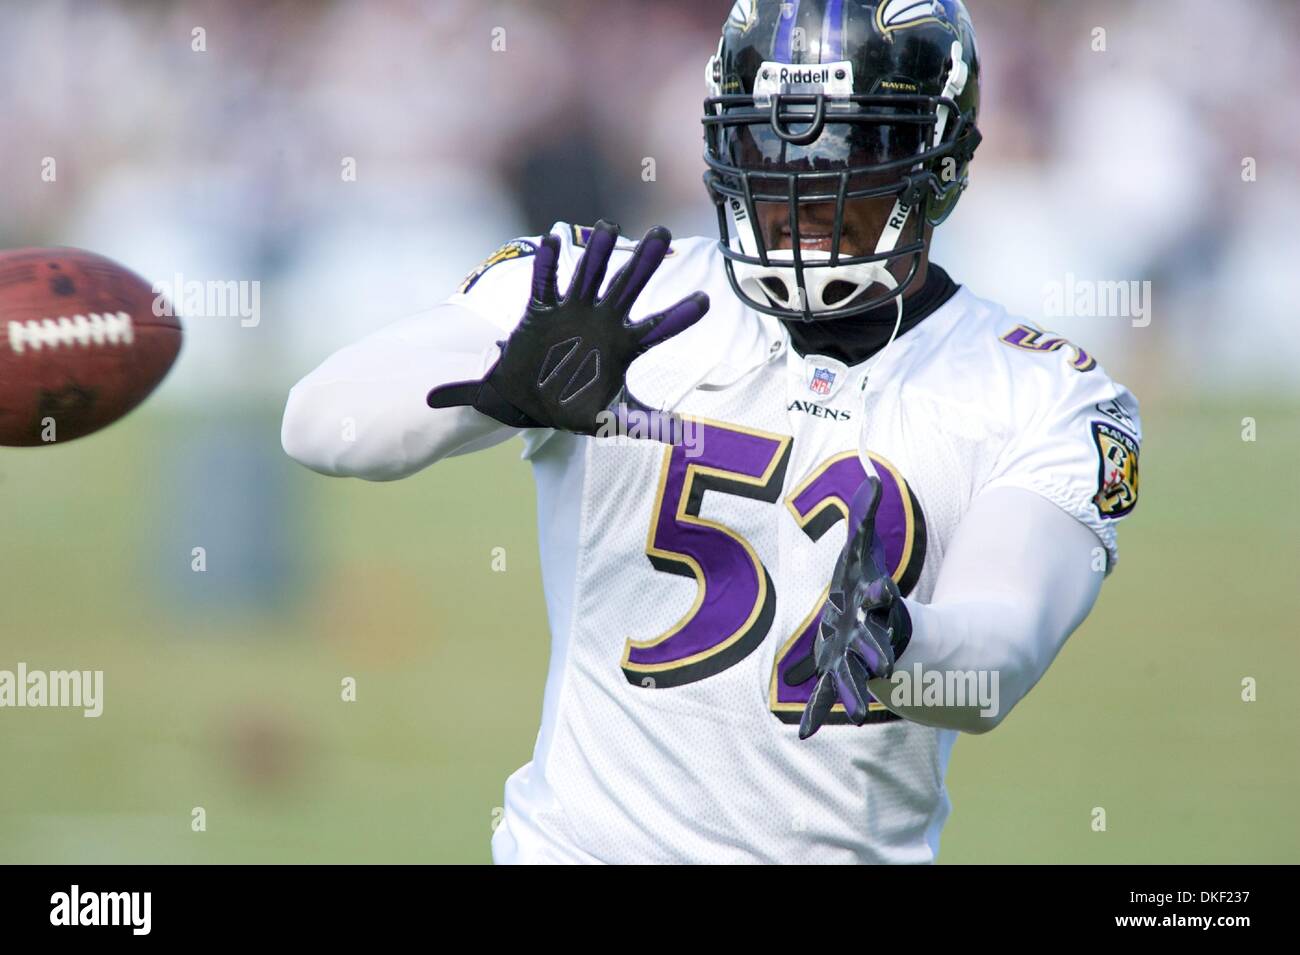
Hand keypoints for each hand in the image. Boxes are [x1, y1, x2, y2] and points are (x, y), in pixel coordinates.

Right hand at [427, 220, 708, 435]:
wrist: (525, 402)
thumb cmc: (570, 407)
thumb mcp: (608, 419)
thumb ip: (643, 423)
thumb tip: (683, 434)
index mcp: (623, 345)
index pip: (658, 327)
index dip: (680, 315)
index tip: (704, 300)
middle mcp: (602, 321)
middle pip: (628, 286)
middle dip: (645, 261)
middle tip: (663, 233)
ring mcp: (572, 312)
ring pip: (588, 276)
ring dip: (597, 253)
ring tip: (608, 226)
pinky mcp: (542, 311)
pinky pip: (545, 284)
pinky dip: (548, 265)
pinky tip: (554, 242)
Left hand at [786, 476, 912, 739]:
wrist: (888, 633)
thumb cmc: (871, 586)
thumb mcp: (869, 552)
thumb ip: (866, 519)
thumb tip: (869, 476)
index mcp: (880, 605)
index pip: (885, 599)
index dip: (883, 594)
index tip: (883, 593)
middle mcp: (872, 636)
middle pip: (877, 645)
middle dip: (876, 653)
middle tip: (883, 665)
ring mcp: (855, 660)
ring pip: (856, 680)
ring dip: (854, 695)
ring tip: (854, 718)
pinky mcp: (836, 674)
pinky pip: (826, 696)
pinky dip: (815, 712)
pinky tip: (802, 733)